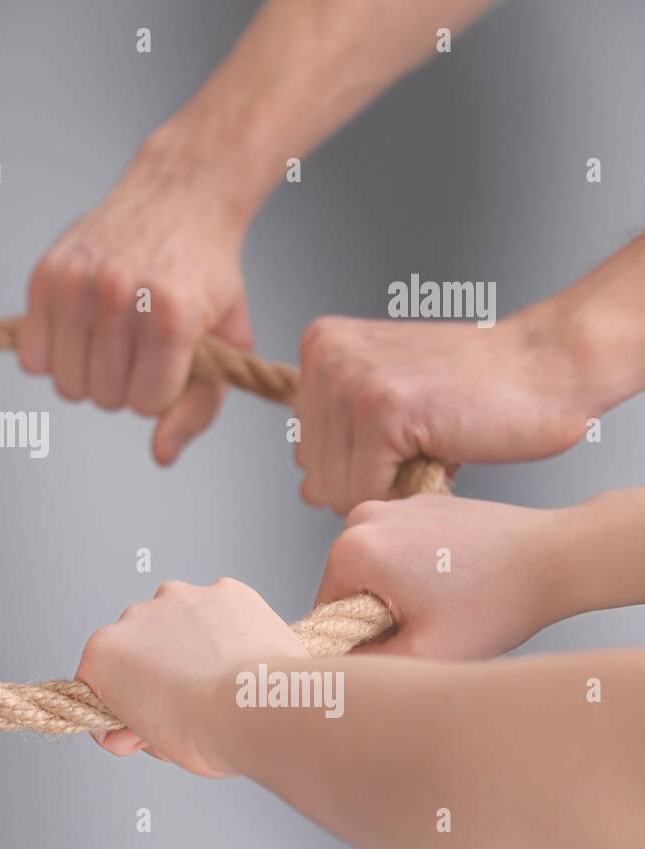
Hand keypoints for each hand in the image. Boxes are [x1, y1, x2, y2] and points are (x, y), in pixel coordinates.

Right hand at [18, 123, 252, 465]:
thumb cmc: (207, 275)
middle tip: (141, 345)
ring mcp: (77, 284)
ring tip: (113, 338)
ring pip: (66, 384)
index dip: (160, 388)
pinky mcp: (46, 275)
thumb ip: (199, 407)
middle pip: (104, 398)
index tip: (172, 358)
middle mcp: (118, 297)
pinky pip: (32, 359)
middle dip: (126, 382)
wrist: (182, 194)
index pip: (145, 404)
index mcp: (171, 316)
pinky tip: (80, 331)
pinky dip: (53, 356)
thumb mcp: (226, 341)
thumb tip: (159, 455)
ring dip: (90, 373)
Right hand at [76, 578, 304, 777]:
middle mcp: (135, 615)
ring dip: (189, 642)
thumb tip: (135, 725)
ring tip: (218, 680)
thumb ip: (134, 724)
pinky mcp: (224, 590)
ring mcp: (181, 599)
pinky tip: (239, 658)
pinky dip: (226, 628)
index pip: (98, 678)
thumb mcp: (153, 745)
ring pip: (178, 620)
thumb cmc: (206, 731)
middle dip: (155, 668)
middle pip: (139, 644)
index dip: (120, 705)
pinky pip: (219, 609)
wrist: (260, 709)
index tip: (141, 723)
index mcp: (105, 651)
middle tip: (186, 703)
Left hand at [295, 307, 593, 514]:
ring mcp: (348, 379)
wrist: (550, 366)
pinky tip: (441, 451)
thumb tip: (306, 493)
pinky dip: (408, 491)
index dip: (362, 466)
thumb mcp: (389, 406)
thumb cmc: (479, 392)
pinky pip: (368, 490)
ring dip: (394, 488)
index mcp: (320, 348)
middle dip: (373, 481)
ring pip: (338, 488)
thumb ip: (342, 442)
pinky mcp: (380, 408)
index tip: (408, 433)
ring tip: (434, 442)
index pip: (306, 452)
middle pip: (316, 473)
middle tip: (426, 440)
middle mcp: (324, 357)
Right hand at [317, 496, 566, 658]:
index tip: (406, 639)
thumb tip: (335, 665)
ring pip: (373, 568)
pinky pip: (398, 547)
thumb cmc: (496, 602)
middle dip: (379, 612)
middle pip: (347, 587)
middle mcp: (361, 515)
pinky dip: (418, 567)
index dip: (359, 638)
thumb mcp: (425, 654)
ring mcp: (391, 504)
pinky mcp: (418, 502)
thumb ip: (366, 665)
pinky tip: (457, 578)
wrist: (555, 556)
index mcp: (352, 549)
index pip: (326, 611)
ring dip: (398, 590)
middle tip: (431, 622)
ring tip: (447, 598)